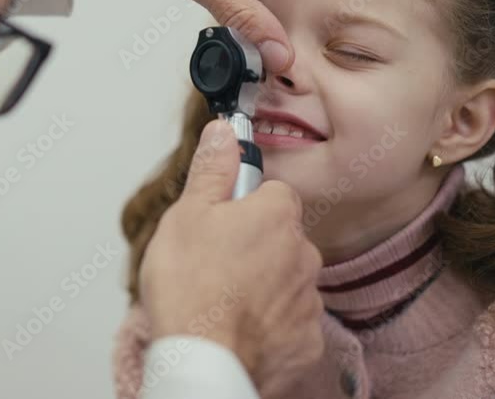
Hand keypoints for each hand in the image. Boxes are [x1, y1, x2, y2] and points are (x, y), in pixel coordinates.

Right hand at [138, 119, 323, 388]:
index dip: (243, 204)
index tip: (220, 217)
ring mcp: (308, 301)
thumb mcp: (186, 214)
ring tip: (222, 299)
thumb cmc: (190, 289)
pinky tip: (240, 328)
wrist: (202, 360)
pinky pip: (291, 323)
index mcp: (277, 215)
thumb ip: (212, 170)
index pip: (272, 193)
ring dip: (263, 286)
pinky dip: (271, 326)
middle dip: (254, 245)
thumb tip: (225, 133)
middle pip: (281, 237)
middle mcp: (303, 254)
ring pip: (287, 280)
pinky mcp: (307, 341)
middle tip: (214, 262)